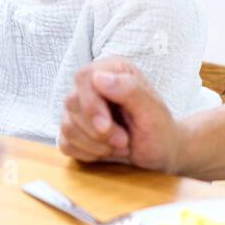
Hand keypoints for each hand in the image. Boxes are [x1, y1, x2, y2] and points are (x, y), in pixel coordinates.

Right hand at [58, 56, 179, 172]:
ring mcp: (80, 109)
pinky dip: (87, 153)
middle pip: (72, 102)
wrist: (159, 152)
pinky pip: (66, 143)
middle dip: (97, 130)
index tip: (105, 127)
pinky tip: (106, 152)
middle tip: (123, 142)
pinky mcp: (74, 130)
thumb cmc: (159, 129)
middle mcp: (92, 86)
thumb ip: (130, 90)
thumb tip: (99, 78)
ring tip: (120, 146)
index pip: (84, 77)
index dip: (91, 104)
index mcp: (112, 70)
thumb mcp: (153, 111)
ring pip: (67, 125)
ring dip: (95, 144)